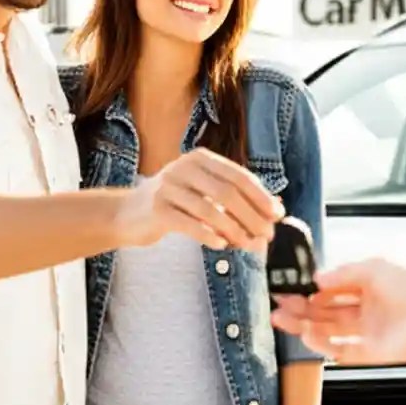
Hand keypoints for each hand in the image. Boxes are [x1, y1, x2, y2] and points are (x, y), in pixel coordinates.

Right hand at [116, 148, 283, 249]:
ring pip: (211, 210)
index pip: (239, 176)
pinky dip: (209, 235)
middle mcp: (185, 167)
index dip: (261, 197)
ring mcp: (169, 187)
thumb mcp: (204, 193)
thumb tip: (276, 208)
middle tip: (267, 235)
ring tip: (249, 245)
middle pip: (228, 193)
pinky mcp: (157, 209)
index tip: (278, 216)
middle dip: (252, 216)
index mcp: (201, 159)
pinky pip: (189, 224)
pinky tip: (222, 245)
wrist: (128, 214)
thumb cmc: (174, 204)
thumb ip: (235, 198)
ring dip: (235, 230)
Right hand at [270, 258, 405, 366]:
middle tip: (278, 305)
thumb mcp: (373, 267)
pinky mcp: (369, 352)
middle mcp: (368, 311)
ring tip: (281, 319)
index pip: (333, 290)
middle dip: (301, 308)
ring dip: (304, 325)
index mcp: (370, 288)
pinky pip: (339, 349)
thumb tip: (317, 278)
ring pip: (328, 331)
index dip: (310, 289)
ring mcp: (367, 332)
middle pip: (326, 312)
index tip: (290, 287)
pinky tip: (305, 332)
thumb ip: (343, 273)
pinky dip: (320, 342)